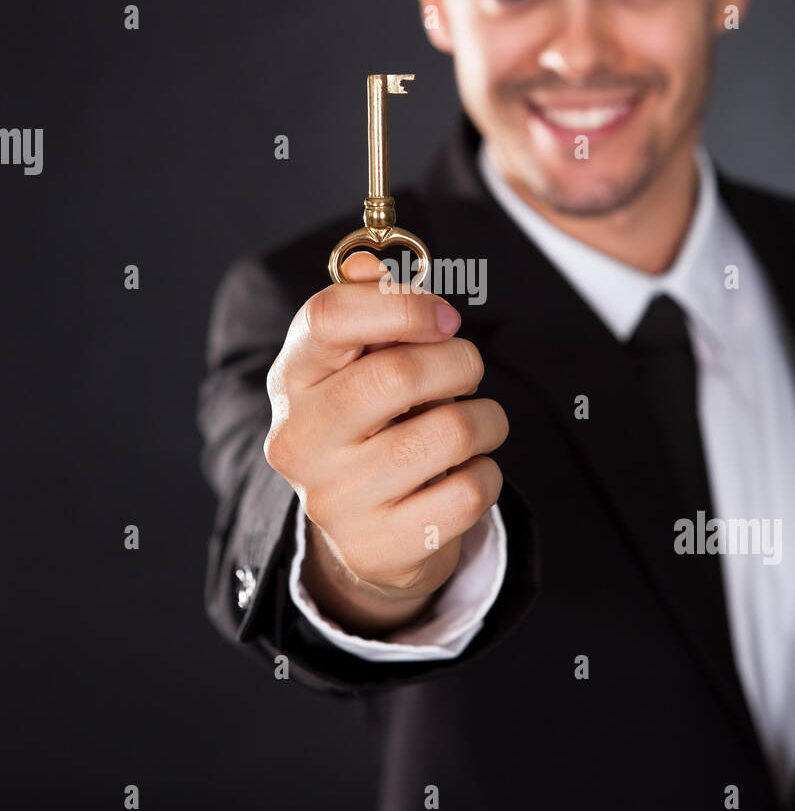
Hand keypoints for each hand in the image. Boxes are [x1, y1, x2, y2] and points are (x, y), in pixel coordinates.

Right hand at [264, 251, 507, 629]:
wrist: (364, 535)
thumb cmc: (370, 427)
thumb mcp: (356, 364)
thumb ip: (366, 306)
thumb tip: (365, 265)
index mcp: (291, 380)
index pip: (329, 317)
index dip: (402, 304)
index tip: (446, 317)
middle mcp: (300, 440)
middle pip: (398, 373)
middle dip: (459, 361)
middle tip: (467, 370)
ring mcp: (336, 499)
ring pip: (450, 430)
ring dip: (486, 418)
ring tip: (473, 424)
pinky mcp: (381, 546)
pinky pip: (470, 489)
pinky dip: (487, 472)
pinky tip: (464, 472)